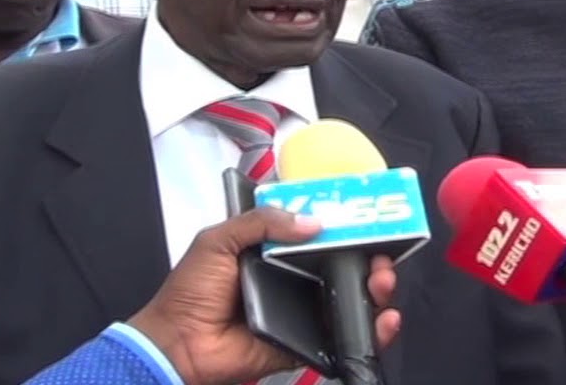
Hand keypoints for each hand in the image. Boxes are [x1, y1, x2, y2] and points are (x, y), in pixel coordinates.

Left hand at [130, 207, 400, 384]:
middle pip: (345, 267)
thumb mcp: (218, 240)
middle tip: (380, 257)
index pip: (319, 235)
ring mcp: (303, 311)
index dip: (345, 229)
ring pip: (351, 299)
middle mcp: (294, 278)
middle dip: (371, 259)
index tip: (366, 221)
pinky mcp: (307, 342)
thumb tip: (313, 222)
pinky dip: (371, 331)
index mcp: (275, 250)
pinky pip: (343, 336)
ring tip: (382, 282)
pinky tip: (385, 320)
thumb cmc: (192, 290)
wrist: (180, 344)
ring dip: (377, 290)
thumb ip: (261, 223)